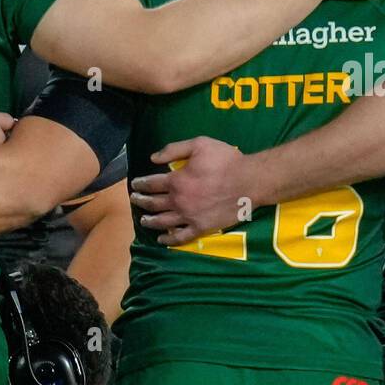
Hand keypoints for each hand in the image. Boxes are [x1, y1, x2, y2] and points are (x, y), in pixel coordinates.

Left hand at [129, 137, 253, 244]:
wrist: (250, 181)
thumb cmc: (226, 161)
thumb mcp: (200, 144)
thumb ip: (174, 149)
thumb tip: (153, 158)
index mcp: (177, 181)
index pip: (151, 184)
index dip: (141, 184)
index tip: (135, 184)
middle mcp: (179, 201)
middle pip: (154, 203)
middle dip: (141, 201)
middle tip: (135, 200)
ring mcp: (189, 217)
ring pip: (163, 222)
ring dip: (150, 221)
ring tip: (143, 220)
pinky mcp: (201, 228)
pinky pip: (181, 237)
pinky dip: (169, 240)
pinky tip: (162, 239)